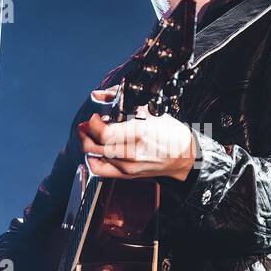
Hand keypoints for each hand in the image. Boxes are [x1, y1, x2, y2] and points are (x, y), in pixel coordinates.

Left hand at [78, 86, 196, 180]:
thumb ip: (120, 100)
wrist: (184, 157)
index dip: (93, 123)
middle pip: (93, 146)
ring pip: (93, 157)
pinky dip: (92, 159)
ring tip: (93, 134)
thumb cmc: (170, 133)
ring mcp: (127, 167)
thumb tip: (99, 94)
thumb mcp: (150, 110)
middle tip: (89, 124)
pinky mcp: (126, 175)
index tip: (94, 116)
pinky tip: (96, 150)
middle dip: (86, 132)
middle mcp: (131, 153)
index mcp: (138, 134)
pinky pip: (99, 170)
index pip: (103, 133)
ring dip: (89, 143)